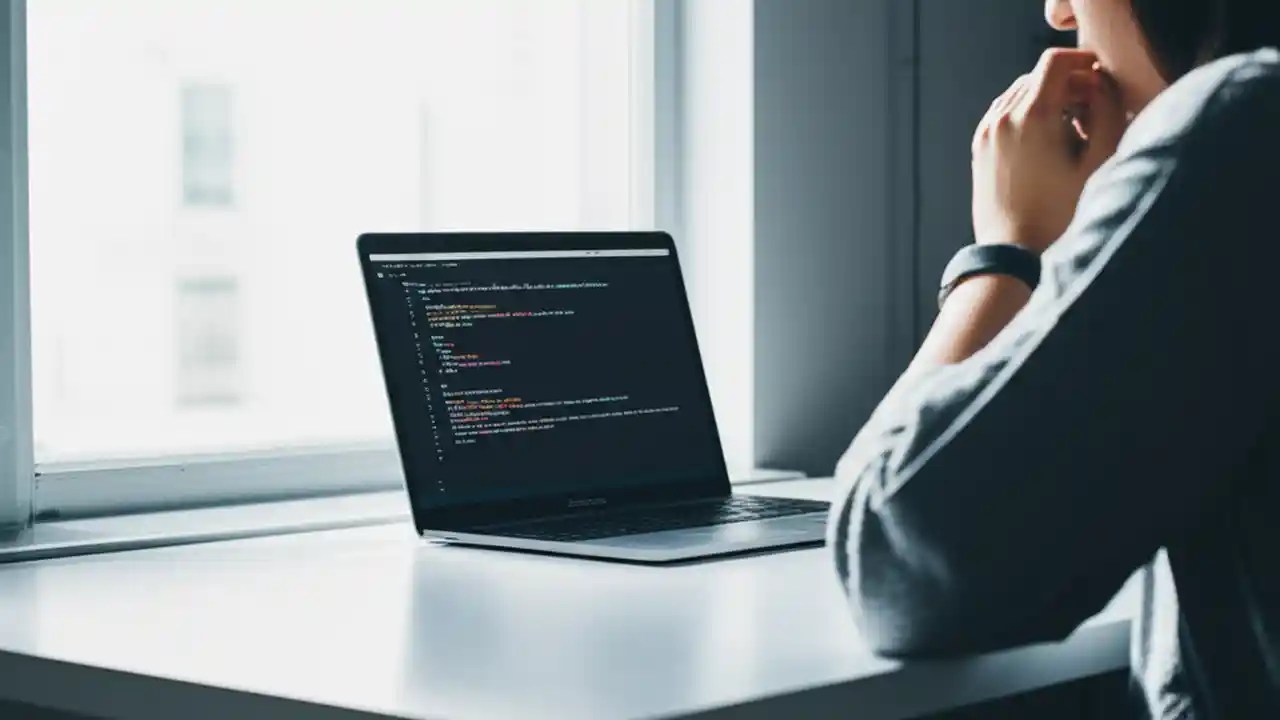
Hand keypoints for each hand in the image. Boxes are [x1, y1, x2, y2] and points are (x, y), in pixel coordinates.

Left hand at [971, 49, 1125, 253]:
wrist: (1013, 252)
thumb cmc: (1062, 213)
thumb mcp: (1098, 161)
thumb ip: (1106, 111)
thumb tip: (1100, 82)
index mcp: (1031, 116)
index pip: (1055, 62)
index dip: (1083, 63)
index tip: (1101, 84)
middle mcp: (1002, 118)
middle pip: (1038, 76)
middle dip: (1068, 85)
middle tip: (1091, 115)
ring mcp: (986, 132)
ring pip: (1020, 93)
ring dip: (1048, 99)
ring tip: (1070, 131)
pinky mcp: (979, 147)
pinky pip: (1004, 113)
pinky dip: (1027, 114)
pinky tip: (1047, 141)